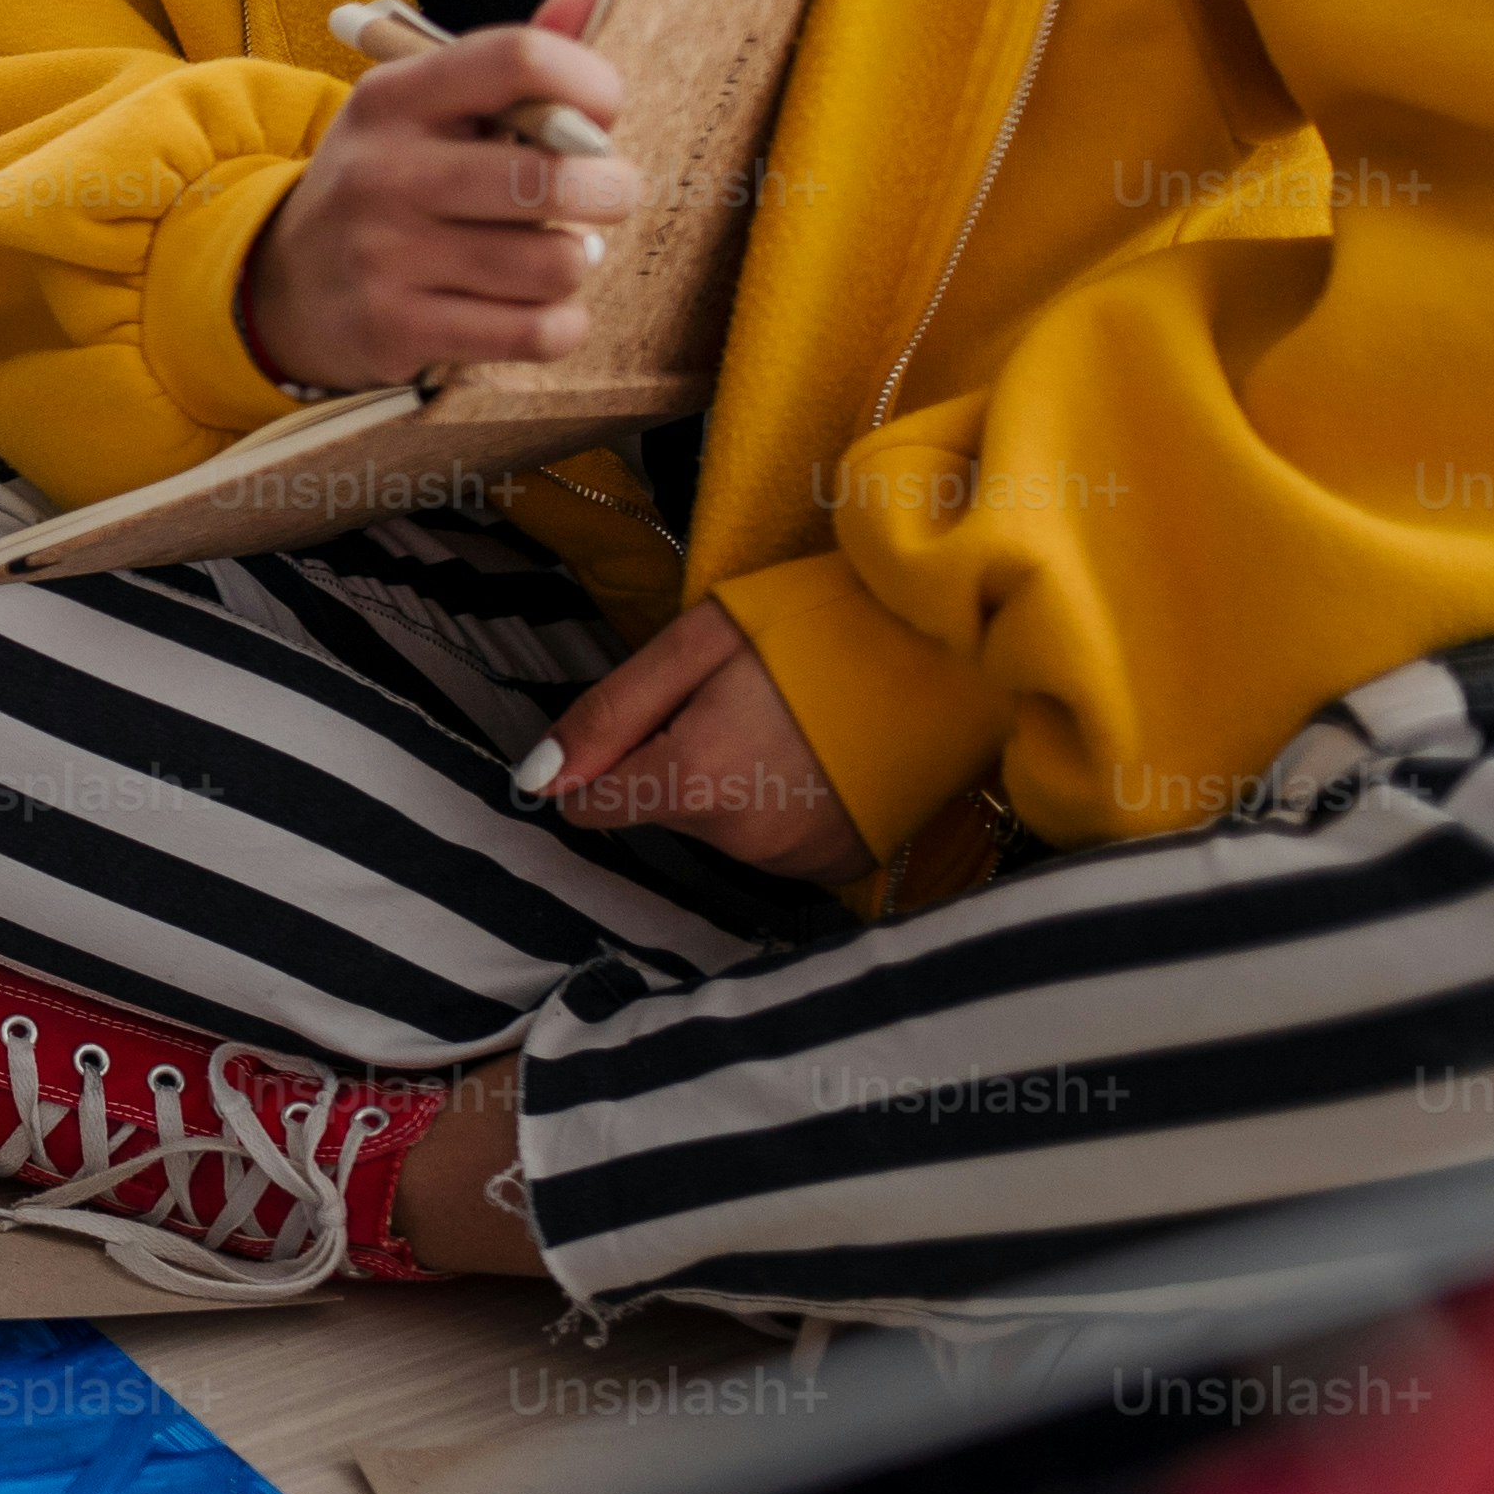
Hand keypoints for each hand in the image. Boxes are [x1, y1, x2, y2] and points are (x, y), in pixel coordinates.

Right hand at [240, 0, 650, 396]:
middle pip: (550, 175)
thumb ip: (509, 63)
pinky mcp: (396, 330)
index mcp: (394, 98)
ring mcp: (385, 256)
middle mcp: (384, 172)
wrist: (283, 284)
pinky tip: (540, 309)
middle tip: (607, 195)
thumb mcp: (422, 111)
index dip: (591, 83)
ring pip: (553, 263)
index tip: (603, 114)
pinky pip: (533, 332)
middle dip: (612, 190)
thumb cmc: (387, 184)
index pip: (517, 59)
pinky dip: (560, 324)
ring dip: (577, 262)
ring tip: (557, 256)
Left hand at [526, 599, 876, 880]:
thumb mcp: (700, 641)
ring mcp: (795, 861)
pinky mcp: (839, 866)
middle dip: (677, 761)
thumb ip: (612, 713)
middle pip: (661, 810)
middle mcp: (739, 839)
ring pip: (718, 827)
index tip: (637, 724)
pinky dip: (781, 808)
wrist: (957, 650)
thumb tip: (537, 778)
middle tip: (740, 701)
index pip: (590, 807)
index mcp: (693, 780)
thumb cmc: (820, 627)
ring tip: (789, 726)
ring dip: (730, 785)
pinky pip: (774, 844)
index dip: (599, 762)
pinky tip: (819, 761)